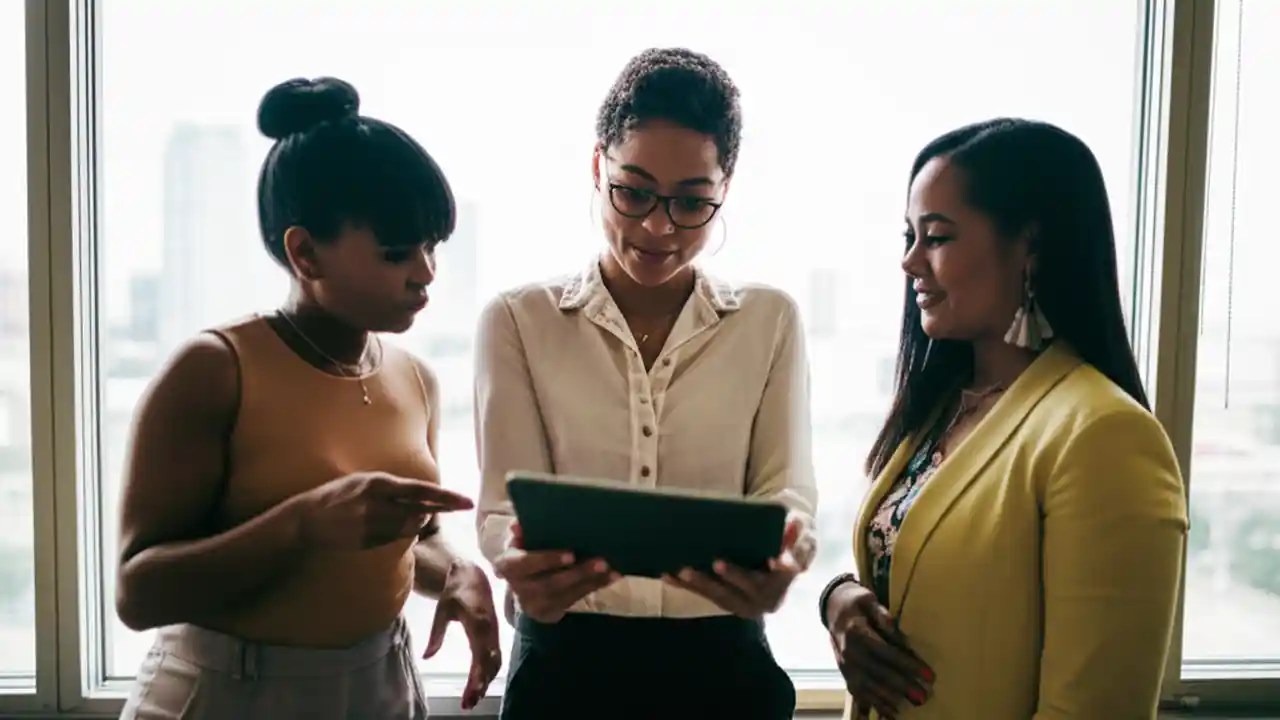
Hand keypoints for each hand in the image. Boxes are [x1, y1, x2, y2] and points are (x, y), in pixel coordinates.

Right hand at [294, 472, 473, 550]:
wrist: (306, 519)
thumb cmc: (337, 496)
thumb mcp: (363, 481)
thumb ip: (390, 488)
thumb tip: (420, 493)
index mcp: (378, 484)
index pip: (420, 491)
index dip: (446, 497)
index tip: (466, 501)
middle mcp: (378, 504)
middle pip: (420, 511)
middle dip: (442, 508)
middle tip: (464, 505)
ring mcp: (373, 525)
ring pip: (410, 527)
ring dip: (419, 520)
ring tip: (419, 512)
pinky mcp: (368, 541)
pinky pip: (395, 538)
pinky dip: (402, 531)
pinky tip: (394, 524)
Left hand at [422, 560, 500, 709]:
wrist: (473, 575)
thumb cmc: (455, 591)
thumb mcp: (442, 610)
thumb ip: (436, 634)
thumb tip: (427, 656)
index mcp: (478, 623)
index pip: (480, 654)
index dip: (478, 674)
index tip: (472, 691)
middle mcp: (490, 630)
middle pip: (489, 663)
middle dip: (480, 684)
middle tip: (468, 704)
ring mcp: (494, 633)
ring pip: (495, 662)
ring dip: (486, 681)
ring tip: (472, 699)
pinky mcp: (493, 635)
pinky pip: (495, 657)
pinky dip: (489, 673)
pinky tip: (480, 685)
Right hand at [492, 522, 619, 623]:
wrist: (522, 589)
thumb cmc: (524, 555)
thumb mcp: (518, 543)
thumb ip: (520, 533)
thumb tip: (518, 525)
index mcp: (509, 567)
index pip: (526, 564)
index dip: (548, 560)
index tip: (571, 555)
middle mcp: (521, 588)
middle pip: (551, 583)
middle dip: (578, 573)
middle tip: (601, 562)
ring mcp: (536, 604)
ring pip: (567, 594)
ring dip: (592, 581)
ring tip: (611, 569)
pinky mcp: (552, 612)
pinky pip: (577, 598)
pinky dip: (596, 586)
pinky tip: (612, 576)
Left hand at [660, 512, 804, 618]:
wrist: (781, 560)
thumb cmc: (791, 544)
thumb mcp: (801, 538)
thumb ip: (798, 536)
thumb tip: (794, 527)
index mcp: (781, 586)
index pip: (775, 580)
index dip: (775, 573)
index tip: (771, 561)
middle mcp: (763, 602)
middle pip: (742, 592)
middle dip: (729, 578)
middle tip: (715, 562)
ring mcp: (742, 605)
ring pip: (719, 597)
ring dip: (699, 585)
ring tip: (681, 570)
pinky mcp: (725, 601)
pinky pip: (704, 595)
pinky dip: (686, 586)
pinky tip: (667, 575)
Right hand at [826, 580, 932, 718]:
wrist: (832, 609)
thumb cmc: (855, 603)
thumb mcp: (867, 598)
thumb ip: (879, 612)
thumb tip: (892, 625)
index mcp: (856, 632)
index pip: (885, 652)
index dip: (907, 664)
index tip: (928, 674)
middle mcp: (849, 652)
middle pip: (878, 673)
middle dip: (902, 686)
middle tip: (923, 696)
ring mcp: (845, 666)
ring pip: (868, 687)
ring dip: (889, 699)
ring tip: (910, 707)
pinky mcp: (845, 674)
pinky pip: (859, 693)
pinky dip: (875, 704)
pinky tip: (891, 712)